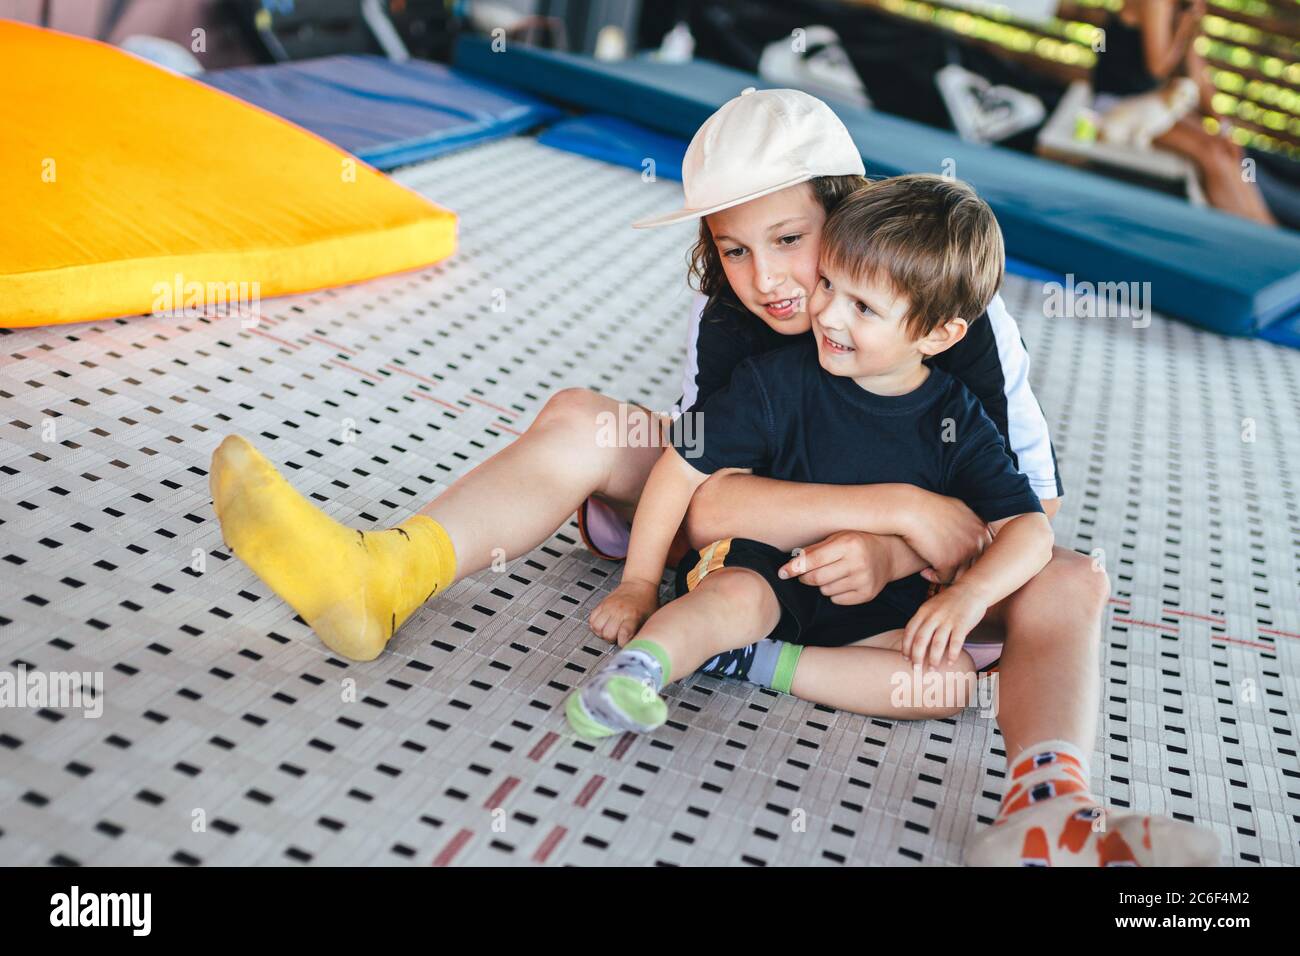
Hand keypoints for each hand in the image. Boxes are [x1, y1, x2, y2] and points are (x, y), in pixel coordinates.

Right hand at [589, 578, 658, 645]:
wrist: (640, 583)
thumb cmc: (647, 601)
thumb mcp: (651, 617)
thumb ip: (643, 631)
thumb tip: (639, 645)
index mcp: (633, 616)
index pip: (623, 635)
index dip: (623, 644)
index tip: (627, 644)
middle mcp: (619, 611)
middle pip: (608, 634)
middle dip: (613, 639)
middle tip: (618, 637)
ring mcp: (609, 607)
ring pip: (597, 628)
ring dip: (603, 633)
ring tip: (610, 631)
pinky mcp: (603, 604)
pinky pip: (592, 619)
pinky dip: (595, 625)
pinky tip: (604, 626)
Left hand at [777, 530, 892, 604]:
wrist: (889, 554)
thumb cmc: (857, 542)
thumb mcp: (838, 537)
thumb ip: (814, 549)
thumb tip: (791, 564)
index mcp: (848, 544)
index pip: (813, 560)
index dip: (794, 568)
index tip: (782, 573)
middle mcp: (858, 562)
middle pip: (817, 579)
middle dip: (806, 578)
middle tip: (806, 573)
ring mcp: (864, 580)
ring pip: (826, 591)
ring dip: (822, 585)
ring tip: (833, 573)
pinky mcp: (867, 594)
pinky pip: (837, 600)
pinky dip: (834, 593)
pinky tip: (843, 581)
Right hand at [896, 490, 990, 581]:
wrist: (910, 509)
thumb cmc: (928, 507)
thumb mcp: (957, 509)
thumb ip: (969, 523)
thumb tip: (972, 534)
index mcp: (981, 529)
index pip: (983, 554)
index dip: (969, 560)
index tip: (953, 560)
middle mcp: (977, 541)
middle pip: (974, 566)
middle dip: (958, 569)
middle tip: (943, 570)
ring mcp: (965, 552)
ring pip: (960, 575)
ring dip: (946, 575)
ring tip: (932, 570)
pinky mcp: (949, 562)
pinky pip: (944, 578)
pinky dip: (933, 577)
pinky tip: (924, 572)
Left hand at [903, 581, 989, 668]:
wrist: (972, 588)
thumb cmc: (951, 601)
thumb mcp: (932, 606)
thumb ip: (923, 620)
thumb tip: (914, 641)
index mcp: (923, 611)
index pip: (909, 631)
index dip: (906, 646)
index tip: (905, 658)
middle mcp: (933, 616)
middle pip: (920, 640)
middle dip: (916, 657)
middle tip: (916, 670)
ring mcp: (948, 620)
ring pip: (936, 644)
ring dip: (933, 660)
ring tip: (933, 670)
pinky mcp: (962, 624)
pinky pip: (955, 643)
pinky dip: (951, 655)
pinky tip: (950, 663)